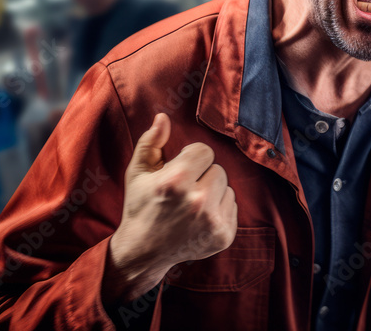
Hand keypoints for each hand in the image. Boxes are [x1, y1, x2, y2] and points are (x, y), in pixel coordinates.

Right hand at [104, 113, 236, 301]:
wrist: (143, 252)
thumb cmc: (140, 207)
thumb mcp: (138, 173)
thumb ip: (150, 142)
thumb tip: (163, 117)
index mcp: (176, 181)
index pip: (205, 151)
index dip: (191, 159)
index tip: (179, 172)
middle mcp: (197, 201)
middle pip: (218, 169)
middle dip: (202, 176)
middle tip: (183, 192)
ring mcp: (213, 221)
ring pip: (227, 187)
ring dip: (213, 192)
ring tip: (190, 206)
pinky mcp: (224, 235)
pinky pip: (233, 206)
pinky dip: (219, 209)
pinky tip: (199, 219)